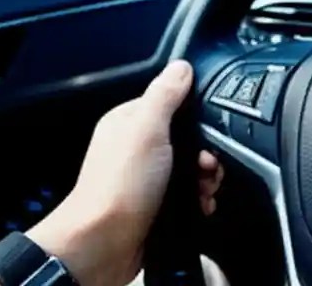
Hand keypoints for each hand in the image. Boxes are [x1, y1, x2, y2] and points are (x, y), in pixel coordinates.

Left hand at [25, 61, 224, 285]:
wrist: (103, 243)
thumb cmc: (118, 187)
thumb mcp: (147, 128)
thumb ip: (165, 95)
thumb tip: (181, 67)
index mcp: (129, 122)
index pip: (173, 104)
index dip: (197, 117)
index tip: (208, 132)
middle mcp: (136, 148)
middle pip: (187, 139)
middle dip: (206, 154)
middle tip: (206, 166)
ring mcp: (145, 178)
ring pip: (190, 169)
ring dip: (206, 179)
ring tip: (205, 190)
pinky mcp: (154, 204)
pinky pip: (187, 194)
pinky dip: (199, 199)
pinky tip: (202, 205)